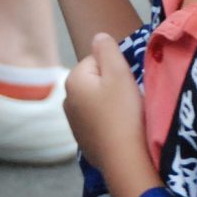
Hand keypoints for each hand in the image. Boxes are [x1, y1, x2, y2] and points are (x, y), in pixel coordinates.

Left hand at [64, 33, 157, 196]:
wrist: (125, 160)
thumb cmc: (124, 112)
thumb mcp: (119, 73)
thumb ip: (107, 49)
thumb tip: (98, 36)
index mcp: (73, 81)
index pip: (97, 59)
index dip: (116, 68)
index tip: (127, 83)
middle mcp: (67, 101)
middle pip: (96, 81)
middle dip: (113, 86)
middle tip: (129, 99)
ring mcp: (74, 124)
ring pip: (98, 102)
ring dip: (111, 104)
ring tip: (127, 116)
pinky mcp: (84, 141)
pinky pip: (99, 122)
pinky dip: (109, 123)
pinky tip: (122, 131)